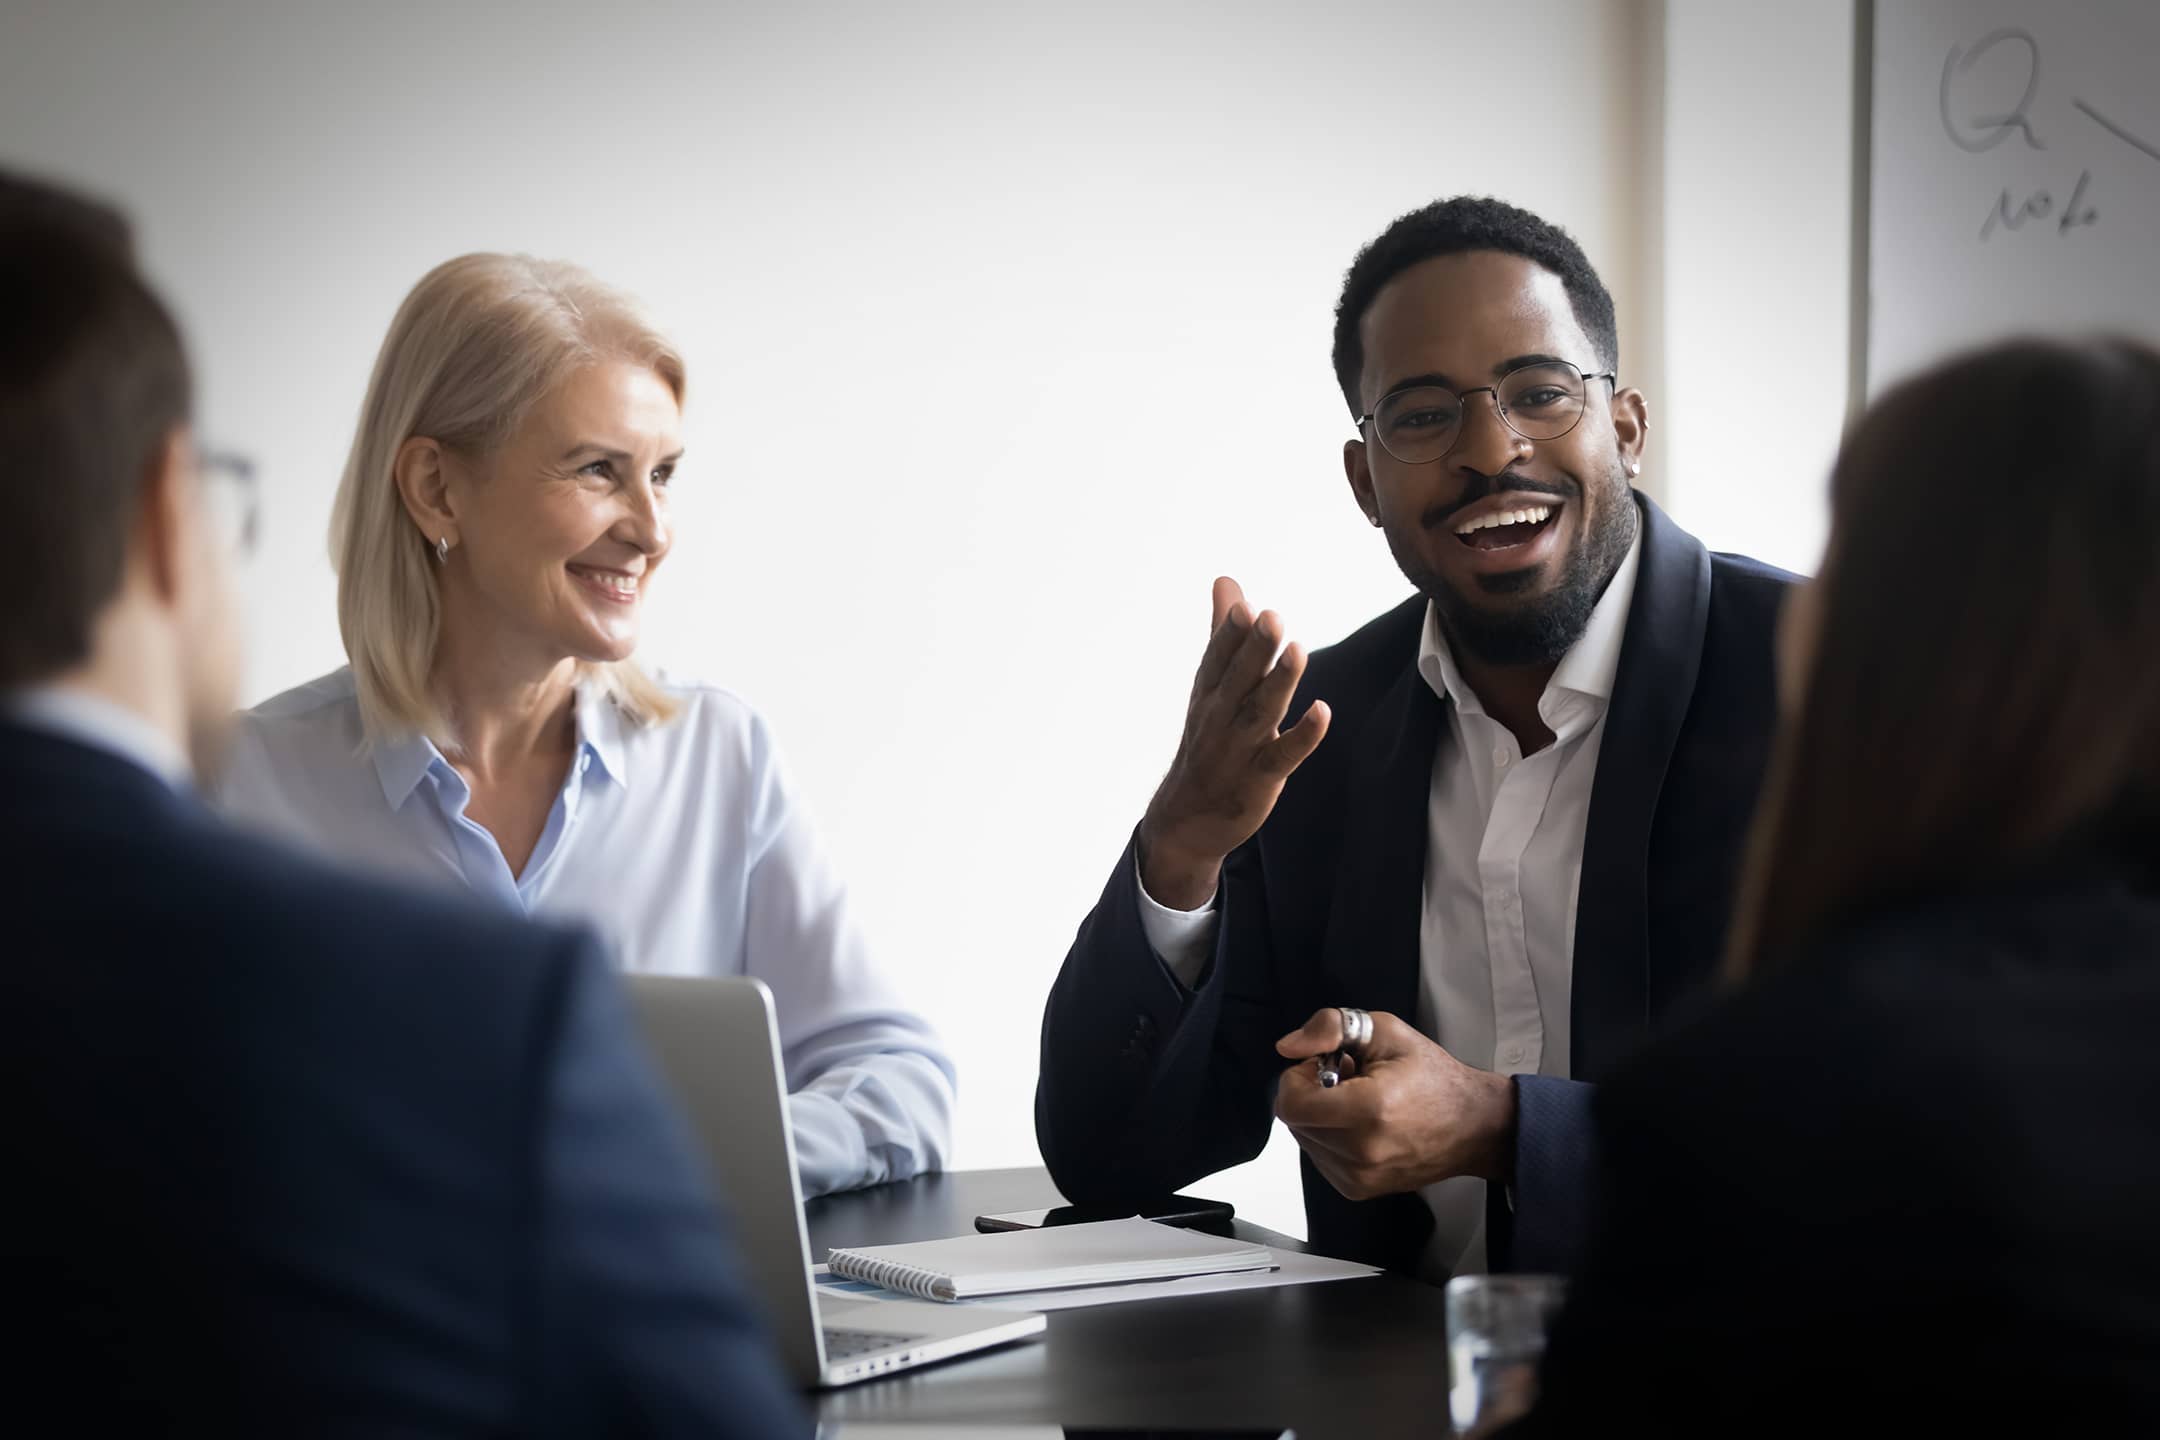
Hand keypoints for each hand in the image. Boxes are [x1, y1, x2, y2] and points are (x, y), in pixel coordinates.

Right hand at [1138, 577, 1331, 908]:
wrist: (1188, 816)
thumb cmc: (1207, 739)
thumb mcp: (1210, 685)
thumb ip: (1223, 633)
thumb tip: (1226, 581)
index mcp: (1208, 693)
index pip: (1217, 659)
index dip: (1229, 634)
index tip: (1244, 605)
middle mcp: (1220, 718)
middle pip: (1238, 680)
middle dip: (1253, 649)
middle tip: (1270, 616)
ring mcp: (1239, 749)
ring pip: (1260, 712)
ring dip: (1279, 683)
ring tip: (1297, 651)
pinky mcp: (1260, 778)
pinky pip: (1282, 756)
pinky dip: (1302, 736)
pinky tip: (1322, 712)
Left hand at [1272, 1009, 1516, 1200]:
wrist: (1473, 1126)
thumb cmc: (1432, 1077)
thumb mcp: (1384, 1031)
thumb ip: (1330, 1028)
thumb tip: (1288, 1046)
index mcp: (1368, 1111)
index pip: (1291, 1105)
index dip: (1298, 1077)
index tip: (1326, 1065)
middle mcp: (1361, 1152)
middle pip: (1295, 1120)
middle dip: (1311, 1093)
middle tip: (1347, 1078)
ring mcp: (1359, 1177)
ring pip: (1304, 1139)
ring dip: (1320, 1116)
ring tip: (1358, 1100)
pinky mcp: (1358, 1190)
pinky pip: (1319, 1157)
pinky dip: (1329, 1136)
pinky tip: (1360, 1123)